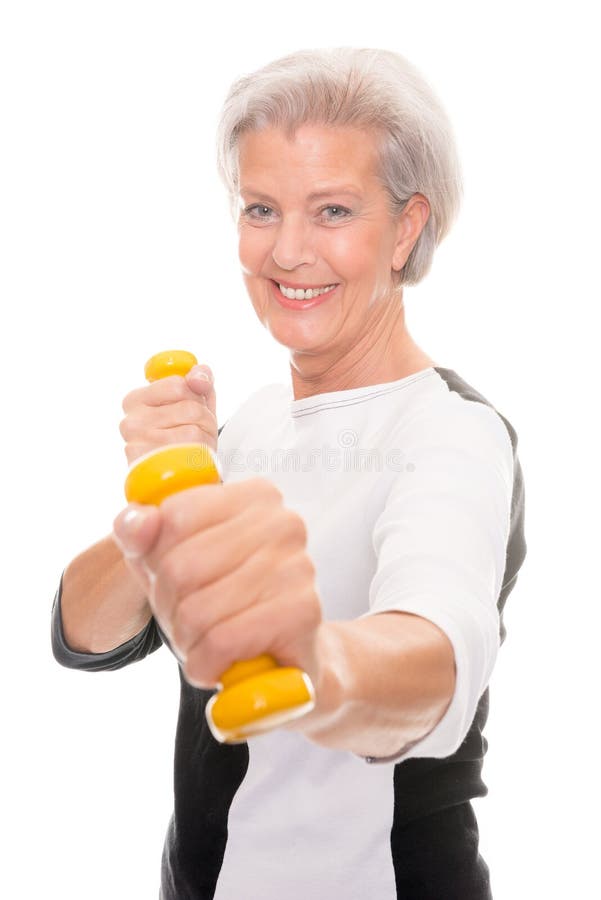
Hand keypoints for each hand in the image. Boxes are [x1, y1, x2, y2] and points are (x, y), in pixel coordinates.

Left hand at [111, 477, 323, 695]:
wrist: (278, 659)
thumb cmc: (221, 598)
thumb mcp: (168, 558)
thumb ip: (140, 532)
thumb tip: (137, 522)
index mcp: (255, 496)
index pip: (173, 516)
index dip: (157, 558)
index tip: (174, 576)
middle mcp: (284, 523)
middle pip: (181, 567)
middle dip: (170, 606)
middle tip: (188, 618)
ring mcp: (298, 568)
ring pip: (198, 610)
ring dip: (188, 639)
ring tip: (207, 640)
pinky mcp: (302, 615)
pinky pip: (224, 641)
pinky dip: (207, 663)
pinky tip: (219, 663)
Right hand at [119, 364, 217, 464]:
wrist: (180, 478)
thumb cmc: (186, 435)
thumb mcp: (195, 401)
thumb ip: (199, 380)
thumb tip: (198, 377)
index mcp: (135, 400)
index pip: (177, 384)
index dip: (196, 395)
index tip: (191, 405)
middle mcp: (131, 422)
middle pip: (189, 407)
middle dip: (203, 418)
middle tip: (196, 430)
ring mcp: (139, 446)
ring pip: (193, 429)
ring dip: (205, 437)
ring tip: (194, 445)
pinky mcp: (153, 467)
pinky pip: (191, 451)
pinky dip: (201, 454)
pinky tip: (190, 458)